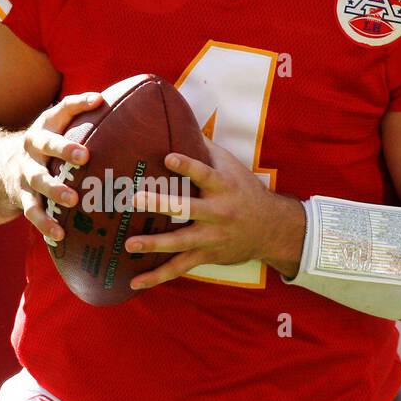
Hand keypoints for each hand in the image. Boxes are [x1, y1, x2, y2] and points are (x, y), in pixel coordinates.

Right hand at [11, 92, 102, 244]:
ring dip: (54, 189)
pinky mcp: (21, 196)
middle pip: (46, 144)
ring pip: (38, 180)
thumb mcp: (56, 130)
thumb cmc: (45, 149)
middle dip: (63, 149)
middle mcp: (32, 148)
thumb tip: (117, 106)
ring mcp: (24, 173)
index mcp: (44, 127)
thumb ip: (83, 120)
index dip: (79, 103)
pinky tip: (59, 235)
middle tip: (84, 156)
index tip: (98, 101)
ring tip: (72, 200)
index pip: (61, 109)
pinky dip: (44, 223)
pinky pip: (32, 211)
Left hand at [124, 139, 306, 290]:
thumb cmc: (244, 190)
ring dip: (154, 244)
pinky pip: (179, 268)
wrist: (271, 229)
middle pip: (188, 208)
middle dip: (162, 205)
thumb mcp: (231, 167)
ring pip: (181, 242)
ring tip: (130, 244)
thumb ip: (205, 148)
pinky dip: (157, 276)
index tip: (168, 157)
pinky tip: (135, 281)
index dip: (188, 165)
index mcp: (223, 186)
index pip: (205, 174)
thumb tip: (177, 119)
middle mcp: (218, 212)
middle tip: (136, 200)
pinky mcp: (206, 256)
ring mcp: (212, 237)